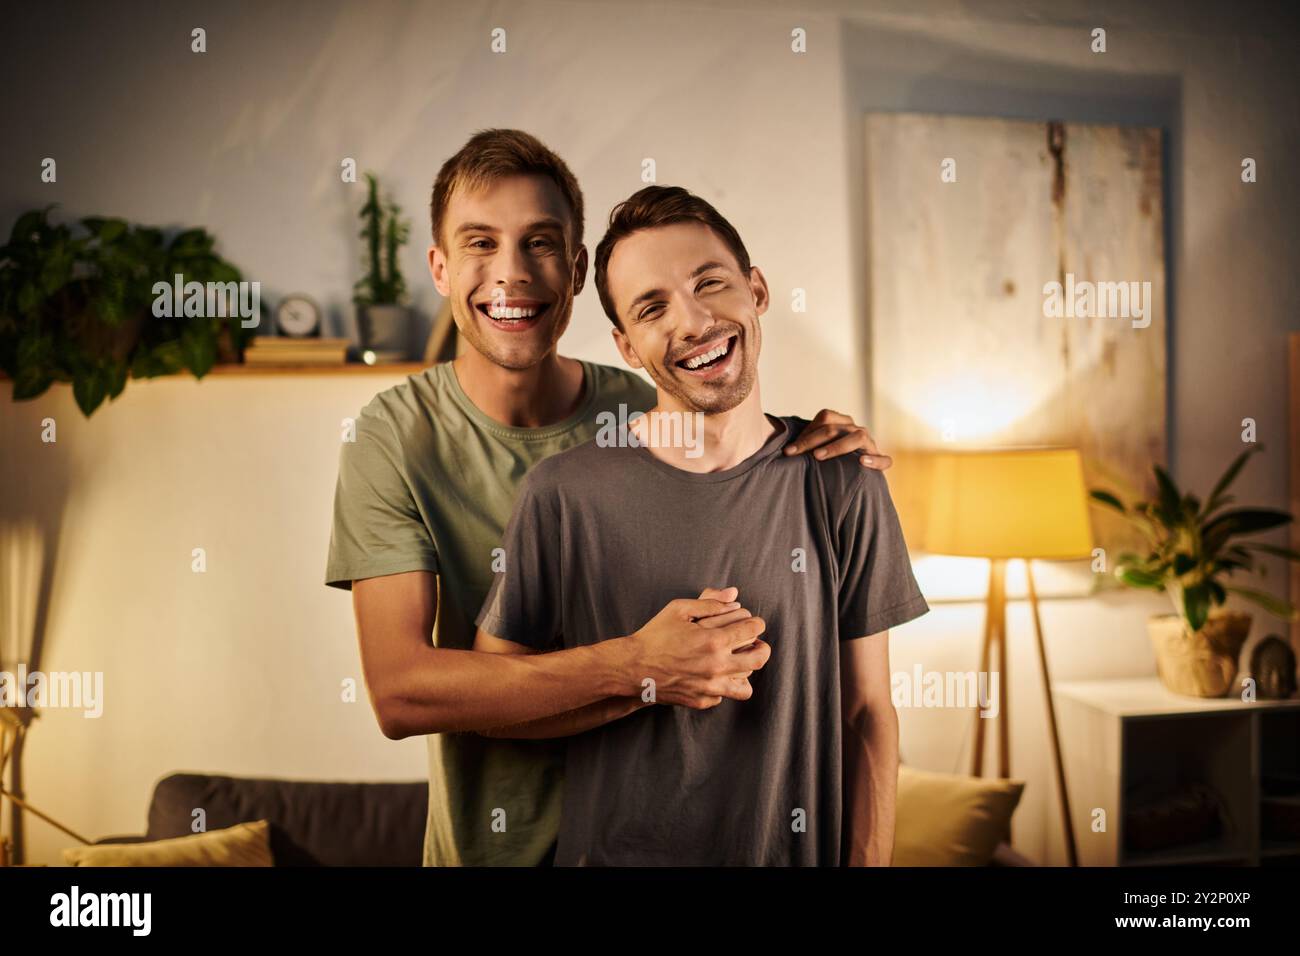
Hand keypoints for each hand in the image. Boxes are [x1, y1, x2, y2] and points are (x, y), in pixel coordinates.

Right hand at [624, 587, 768, 709]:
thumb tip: (734, 596)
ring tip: (737, 662)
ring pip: (747, 686)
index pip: (753, 630)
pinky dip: (723, 685)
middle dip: (762, 648)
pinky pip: (724, 695)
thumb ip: (710, 602)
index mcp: (713, 641)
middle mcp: (716, 666)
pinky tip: (713, 675)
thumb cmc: (654, 635)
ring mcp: (710, 687)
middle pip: (759, 659)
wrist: (632, 668)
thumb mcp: (678, 609)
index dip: (757, 623)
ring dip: (745, 671)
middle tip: (756, 643)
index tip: (753, 623)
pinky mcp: (701, 701)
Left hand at [783, 408, 891, 469]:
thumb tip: (782, 448)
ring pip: (857, 437)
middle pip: (835, 428)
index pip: (825, 417)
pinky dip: (875, 460)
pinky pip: (884, 460)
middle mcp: (855, 429)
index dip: (806, 432)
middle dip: (812, 441)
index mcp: (841, 422)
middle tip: (795, 453)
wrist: (851, 477)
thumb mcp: (814, 448)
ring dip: (837, 446)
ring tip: (819, 456)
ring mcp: (869, 443)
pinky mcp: (879, 460)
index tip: (788, 451)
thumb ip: (804, 442)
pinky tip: (862, 462)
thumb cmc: (827, 461)